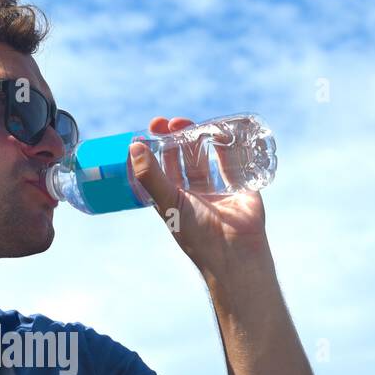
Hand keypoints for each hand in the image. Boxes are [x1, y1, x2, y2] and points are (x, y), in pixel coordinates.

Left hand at [130, 115, 267, 271]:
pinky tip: (220, 129)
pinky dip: (227, 146)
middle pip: (182, 159)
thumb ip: (151, 177)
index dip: (153, 150)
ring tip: (190, 122)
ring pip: (205, 157)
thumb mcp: (169, 203)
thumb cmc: (197, 233)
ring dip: (198, 139)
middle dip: (175, 139)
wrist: (234, 253)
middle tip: (168, 122)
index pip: (159, 169)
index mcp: (172, 199)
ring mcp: (217, 189)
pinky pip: (232, 161)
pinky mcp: (240, 186)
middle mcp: (193, 193)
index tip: (148, 130)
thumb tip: (134, 148)